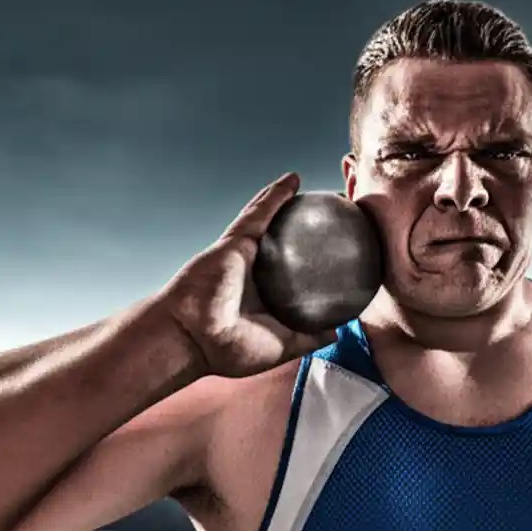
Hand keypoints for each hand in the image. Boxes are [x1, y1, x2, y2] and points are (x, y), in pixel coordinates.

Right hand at [157, 173, 340, 377]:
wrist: (192, 339)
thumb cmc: (228, 349)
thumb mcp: (280, 347)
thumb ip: (308, 338)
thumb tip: (336, 332)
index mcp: (264, 298)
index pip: (294, 274)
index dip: (313, 260)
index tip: (338, 250)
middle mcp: (255, 274)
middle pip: (284, 243)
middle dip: (302, 227)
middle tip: (331, 213)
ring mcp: (244, 255)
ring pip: (270, 222)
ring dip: (288, 203)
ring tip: (312, 188)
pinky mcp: (235, 242)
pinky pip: (259, 213)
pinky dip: (275, 196)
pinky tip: (293, 181)